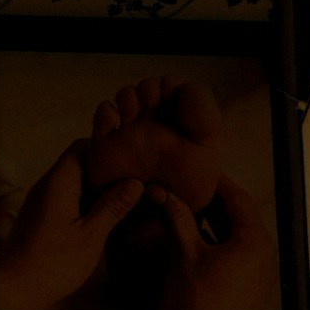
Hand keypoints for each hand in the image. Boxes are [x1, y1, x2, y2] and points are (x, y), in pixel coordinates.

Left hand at [0, 145, 130, 309]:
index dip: (107, 148)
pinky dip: (85, 199)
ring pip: (74, 180)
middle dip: (105, 168)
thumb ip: (112, 207)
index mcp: (59, 182)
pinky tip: (103, 212)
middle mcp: (48, 185)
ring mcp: (43, 200)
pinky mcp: (42, 215)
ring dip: (96, 186)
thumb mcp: (90, 236)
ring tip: (124, 195)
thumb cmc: (51, 264)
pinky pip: (67, 197)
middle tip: (134, 178)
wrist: (14, 288)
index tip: (130, 157)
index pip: (83, 146)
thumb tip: (135, 184)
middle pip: (79, 162)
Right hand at [85, 73, 227, 204]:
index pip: (174, 88)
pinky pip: (102, 116)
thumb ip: (203, 113)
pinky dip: (106, 111)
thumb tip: (179, 88)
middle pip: (147, 88)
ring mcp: (130, 135)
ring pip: (125, 97)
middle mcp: (156, 126)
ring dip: (129, 97)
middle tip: (152, 105)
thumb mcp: (207, 148)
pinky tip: (116, 122)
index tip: (172, 102)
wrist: (157, 222)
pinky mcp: (107, 147)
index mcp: (181, 123)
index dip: (172, 87)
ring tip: (134, 118)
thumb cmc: (188, 190)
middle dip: (149, 89)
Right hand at [175, 167, 280, 309]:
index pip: (238, 198)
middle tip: (192, 189)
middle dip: (215, 204)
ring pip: (240, 237)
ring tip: (192, 212)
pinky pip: (240, 256)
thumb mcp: (184, 254)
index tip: (200, 171)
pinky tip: (201, 241)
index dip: (218, 182)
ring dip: (217, 224)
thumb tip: (161, 191)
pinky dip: (222, 244)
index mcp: (255, 240)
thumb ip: (176, 218)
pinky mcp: (254, 287)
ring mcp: (262, 273)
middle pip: (241, 217)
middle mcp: (266, 254)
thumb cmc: (198, 303)